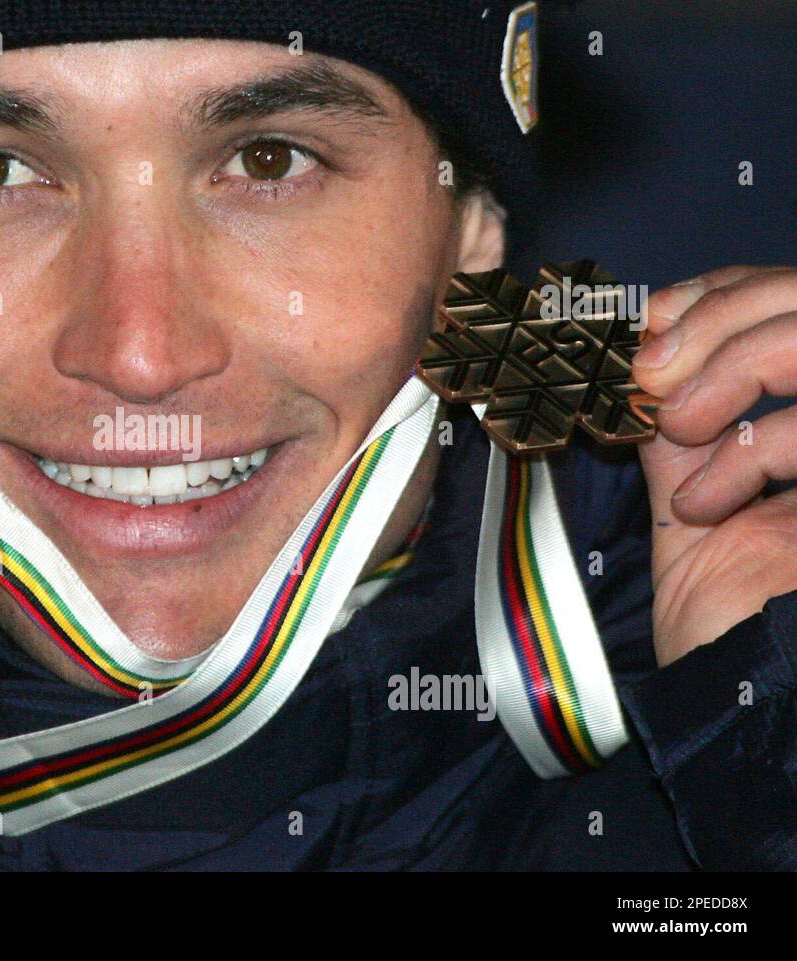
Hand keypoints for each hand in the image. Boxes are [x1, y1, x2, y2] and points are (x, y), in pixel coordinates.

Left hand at [633, 266, 796, 664]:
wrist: (754, 709)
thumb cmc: (727, 623)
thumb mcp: (691, 508)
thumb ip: (679, 435)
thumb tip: (640, 364)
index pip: (789, 297)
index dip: (723, 293)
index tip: (652, 320)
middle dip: (724, 315)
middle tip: (655, 367)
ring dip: (736, 364)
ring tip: (679, 424)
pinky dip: (751, 453)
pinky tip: (706, 505)